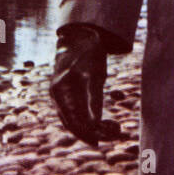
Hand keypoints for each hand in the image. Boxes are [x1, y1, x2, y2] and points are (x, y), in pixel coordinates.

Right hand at [50, 24, 121, 144]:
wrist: (80, 39)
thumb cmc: (88, 55)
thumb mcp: (94, 75)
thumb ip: (94, 99)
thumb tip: (95, 124)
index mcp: (61, 90)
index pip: (73, 119)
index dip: (90, 132)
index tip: (109, 135)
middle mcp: (57, 96)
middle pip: (73, 124)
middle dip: (94, 133)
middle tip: (116, 134)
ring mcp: (60, 97)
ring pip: (74, 122)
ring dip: (93, 129)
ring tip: (114, 129)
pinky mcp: (66, 97)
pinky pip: (75, 115)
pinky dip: (89, 122)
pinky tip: (104, 124)